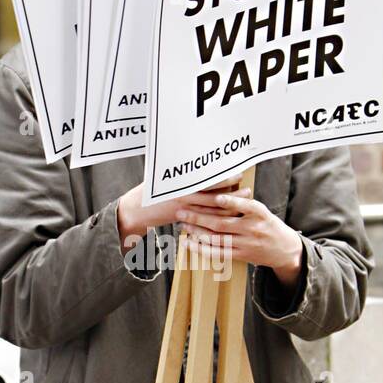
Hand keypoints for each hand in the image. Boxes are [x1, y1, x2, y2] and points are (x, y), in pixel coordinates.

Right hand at [116, 177, 242, 252]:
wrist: (135, 211)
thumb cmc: (149, 191)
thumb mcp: (163, 177)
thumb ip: (181, 172)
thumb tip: (196, 161)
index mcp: (181, 182)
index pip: (207, 179)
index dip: (225, 177)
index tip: (238, 174)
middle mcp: (183, 195)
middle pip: (214, 195)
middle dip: (232, 194)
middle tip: (247, 191)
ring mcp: (183, 209)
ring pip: (211, 209)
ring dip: (229, 207)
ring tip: (242, 204)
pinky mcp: (182, 220)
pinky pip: (203, 222)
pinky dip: (217, 220)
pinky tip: (227, 218)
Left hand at [175, 189, 304, 290]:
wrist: (285, 249)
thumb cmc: (269, 225)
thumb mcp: (262, 211)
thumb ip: (244, 203)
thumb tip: (219, 191)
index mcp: (259, 213)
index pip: (245, 205)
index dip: (231, 201)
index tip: (216, 197)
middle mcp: (252, 228)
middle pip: (221, 223)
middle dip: (199, 217)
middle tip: (182, 210)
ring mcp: (246, 243)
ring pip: (217, 238)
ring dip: (197, 231)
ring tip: (182, 224)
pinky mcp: (242, 256)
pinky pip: (219, 253)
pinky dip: (202, 249)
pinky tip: (190, 243)